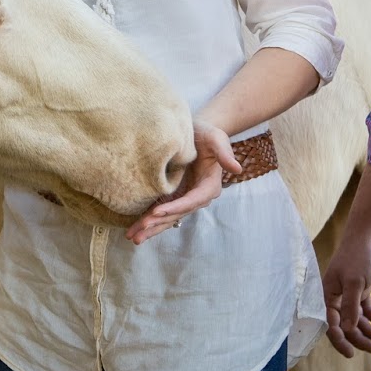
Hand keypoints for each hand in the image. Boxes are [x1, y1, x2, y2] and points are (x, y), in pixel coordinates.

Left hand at [125, 119, 241, 244]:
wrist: (197, 132)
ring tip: (134, 238)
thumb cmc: (207, 134)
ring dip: (151, 228)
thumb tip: (237, 169)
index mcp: (209, 185)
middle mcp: (197, 196)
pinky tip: (134, 230)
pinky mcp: (173, 196)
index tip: (158, 212)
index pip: (193, 200)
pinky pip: (161, 212)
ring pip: (168, 217)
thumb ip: (224, 153)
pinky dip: (148, 221)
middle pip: (177, 213)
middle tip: (139, 231)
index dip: (176, 207)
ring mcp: (184, 198)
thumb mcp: (217, 139)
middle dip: (158, 223)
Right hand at [322, 228, 370, 355]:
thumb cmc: (357, 255)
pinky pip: (365, 309)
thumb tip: (347, 330)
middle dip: (358, 338)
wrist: (367, 233)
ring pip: (356, 318)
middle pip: (345, 324)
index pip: (331, 324)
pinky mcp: (361, 288)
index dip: (340, 340)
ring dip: (367, 330)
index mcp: (328, 295)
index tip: (351, 354)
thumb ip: (351, 306)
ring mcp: (349, 293)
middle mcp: (336, 296)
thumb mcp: (355, 282)